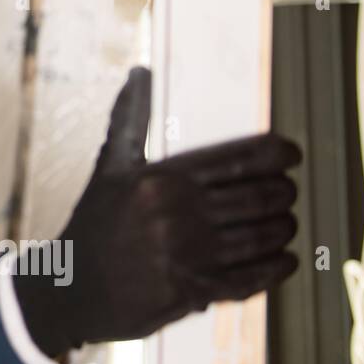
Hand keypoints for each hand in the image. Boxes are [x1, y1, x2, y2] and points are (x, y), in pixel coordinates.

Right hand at [13, 66, 302, 357]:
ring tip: (286, 223)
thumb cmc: (93, 226)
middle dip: (284, 193)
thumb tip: (139, 73)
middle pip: (259, 198)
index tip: (291, 155)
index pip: (236, 160)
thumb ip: (128, 121)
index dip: (276, 155)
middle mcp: (176, 215)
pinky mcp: (193, 291)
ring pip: (261, 237)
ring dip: (283, 228)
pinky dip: (276, 267)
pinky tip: (284, 259)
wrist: (72, 289)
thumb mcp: (108, 169)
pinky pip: (252, 277)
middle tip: (288, 191)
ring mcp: (186, 256)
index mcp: (160, 180)